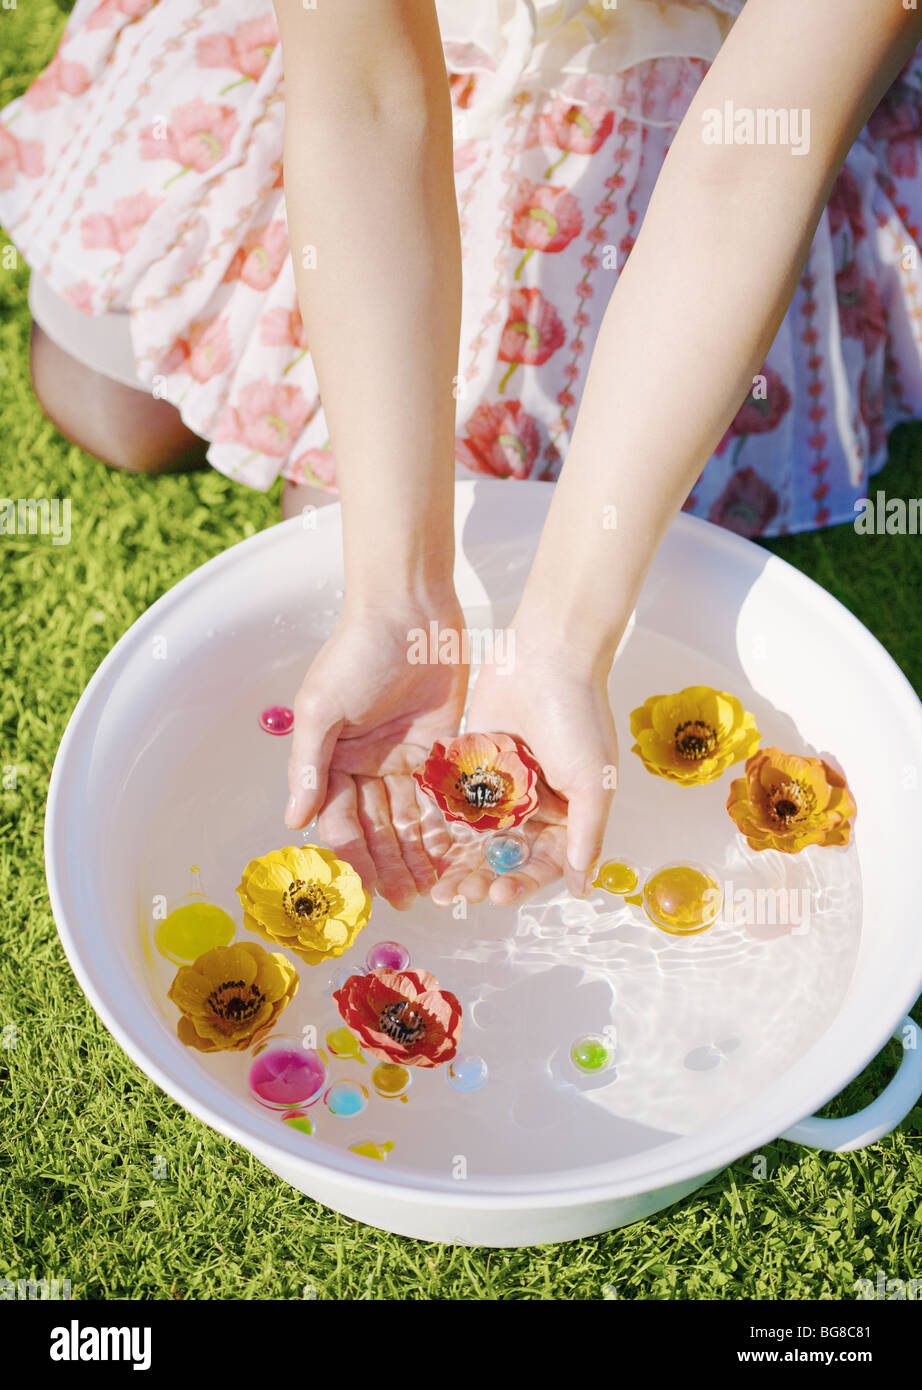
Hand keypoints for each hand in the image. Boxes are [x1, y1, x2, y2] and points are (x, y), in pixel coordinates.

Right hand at [284, 598, 467, 908]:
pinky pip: (445, 794)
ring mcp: (406, 757)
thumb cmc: (356, 652)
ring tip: (439, 888)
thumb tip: (294, 820)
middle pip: (380, 826)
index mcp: (334, 758)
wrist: (410, 608)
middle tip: (411, 899)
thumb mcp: (322, 707)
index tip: (370, 888)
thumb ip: (309, 765)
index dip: (355, 854)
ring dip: (422, 852)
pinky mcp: (443, 746)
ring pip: (414, 817)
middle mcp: (368, 764)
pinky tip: (462, 852)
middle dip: (393, 863)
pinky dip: (451, 823)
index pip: (341, 819)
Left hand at [430, 627, 617, 905]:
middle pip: (505, 856)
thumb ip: (586, 837)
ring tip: (437, 883)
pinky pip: (456, 802)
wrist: (548, 656)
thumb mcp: (594, 782)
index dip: (522, 882)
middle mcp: (534, 805)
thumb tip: (581, 887)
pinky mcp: (474, 764)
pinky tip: (423, 844)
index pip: (543, 863)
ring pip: (476, 836)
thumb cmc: (580, 716)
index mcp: (568, 813)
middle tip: (456, 895)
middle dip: (482, 878)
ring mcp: (502, 786)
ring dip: (458, 861)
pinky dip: (442, 825)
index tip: (497, 895)